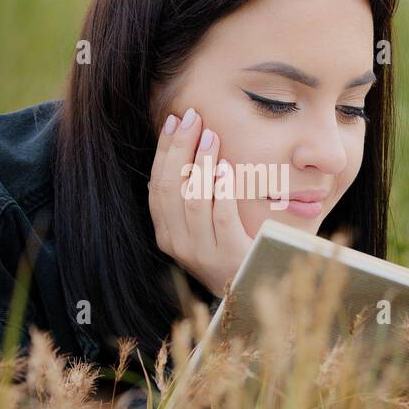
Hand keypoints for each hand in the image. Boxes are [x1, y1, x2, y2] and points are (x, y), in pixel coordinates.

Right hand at [148, 107, 253, 296]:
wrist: (250, 291)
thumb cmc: (227, 250)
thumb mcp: (200, 227)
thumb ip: (189, 195)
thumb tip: (184, 147)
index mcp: (166, 234)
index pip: (157, 185)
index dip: (164, 150)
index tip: (174, 121)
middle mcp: (178, 244)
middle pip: (171, 187)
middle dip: (180, 147)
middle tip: (193, 118)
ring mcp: (202, 252)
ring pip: (193, 199)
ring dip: (201, 162)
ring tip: (212, 136)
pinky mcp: (230, 255)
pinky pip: (221, 216)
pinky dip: (222, 189)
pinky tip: (227, 168)